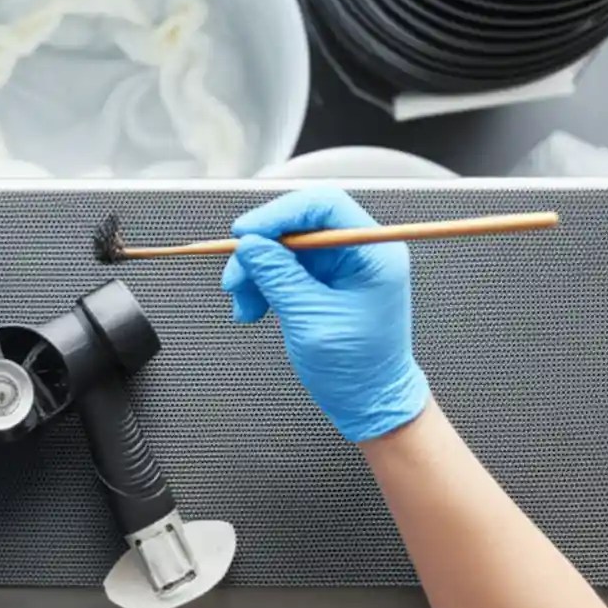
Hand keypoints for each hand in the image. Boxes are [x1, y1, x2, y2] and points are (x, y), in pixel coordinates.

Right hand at [221, 189, 429, 441]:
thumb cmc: (357, 368)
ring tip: (242, 304)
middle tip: (234, 277)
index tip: (245, 233)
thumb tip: (249, 245)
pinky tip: (252, 307)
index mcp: (373, 253)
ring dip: (256, 272)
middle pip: (299, 225)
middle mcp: (359, 252)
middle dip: (260, 249)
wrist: (370, 401)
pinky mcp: (324, 281)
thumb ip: (278, 277)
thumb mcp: (311, 320)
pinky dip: (262, 285)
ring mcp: (341, 266)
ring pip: (285, 247)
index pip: (324, 206)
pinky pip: (284, 268)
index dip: (279, 214)